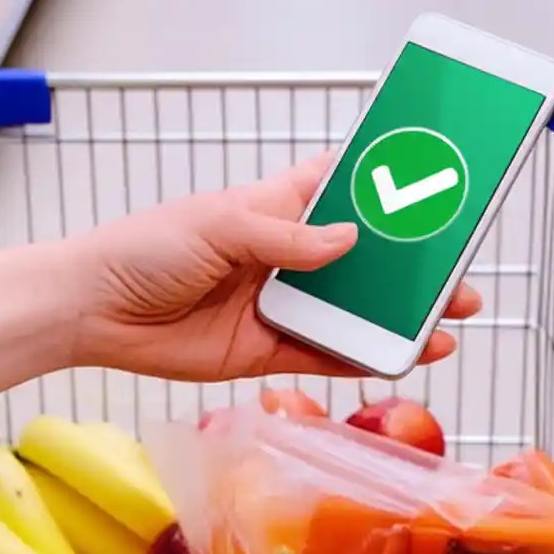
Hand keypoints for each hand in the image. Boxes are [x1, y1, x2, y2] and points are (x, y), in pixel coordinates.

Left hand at [68, 152, 482, 381]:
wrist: (95, 310)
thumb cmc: (146, 248)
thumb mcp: (220, 225)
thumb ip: (286, 237)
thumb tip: (349, 243)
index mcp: (274, 208)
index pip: (340, 191)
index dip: (385, 193)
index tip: (435, 196)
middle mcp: (284, 256)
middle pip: (361, 263)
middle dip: (409, 273)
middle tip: (458, 284)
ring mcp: (277, 305)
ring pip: (349, 315)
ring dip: (394, 322)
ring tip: (443, 330)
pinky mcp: (263, 350)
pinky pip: (321, 357)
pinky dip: (357, 360)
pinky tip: (397, 362)